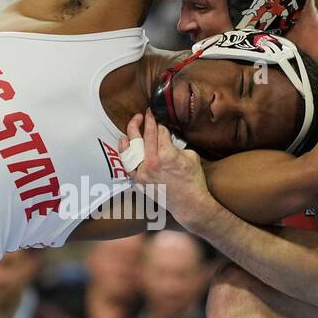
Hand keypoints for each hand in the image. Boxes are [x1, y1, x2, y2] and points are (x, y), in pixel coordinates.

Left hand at [124, 110, 211, 229]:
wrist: (188, 203)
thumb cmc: (193, 180)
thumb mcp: (191, 156)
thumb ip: (176, 144)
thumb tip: (167, 136)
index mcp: (166, 154)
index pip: (159, 131)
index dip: (159, 121)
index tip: (157, 115)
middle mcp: (151, 162)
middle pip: (144, 135)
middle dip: (145, 120)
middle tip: (145, 113)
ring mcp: (143, 172)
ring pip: (131, 147)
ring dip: (131, 132)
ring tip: (133, 123)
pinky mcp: (139, 181)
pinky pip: (127, 164)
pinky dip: (125, 152)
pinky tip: (125, 143)